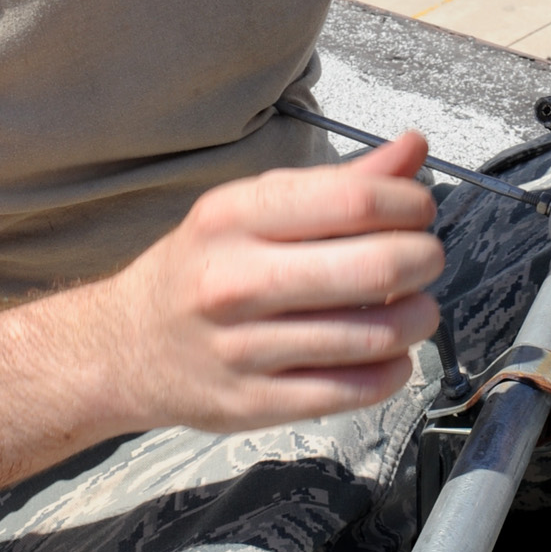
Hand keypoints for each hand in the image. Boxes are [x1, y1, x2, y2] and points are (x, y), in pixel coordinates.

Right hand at [92, 132, 443, 431]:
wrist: (125, 347)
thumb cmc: (201, 268)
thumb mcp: (252, 208)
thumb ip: (338, 182)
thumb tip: (412, 148)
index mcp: (234, 216)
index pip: (356, 201)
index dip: (410, 205)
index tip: (419, 212)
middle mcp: (234, 280)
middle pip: (376, 267)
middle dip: (424, 261)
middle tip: (425, 260)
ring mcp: (243, 348)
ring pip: (374, 334)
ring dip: (417, 319)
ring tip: (414, 308)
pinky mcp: (256, 403)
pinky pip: (354, 389)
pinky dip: (392, 370)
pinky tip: (389, 353)